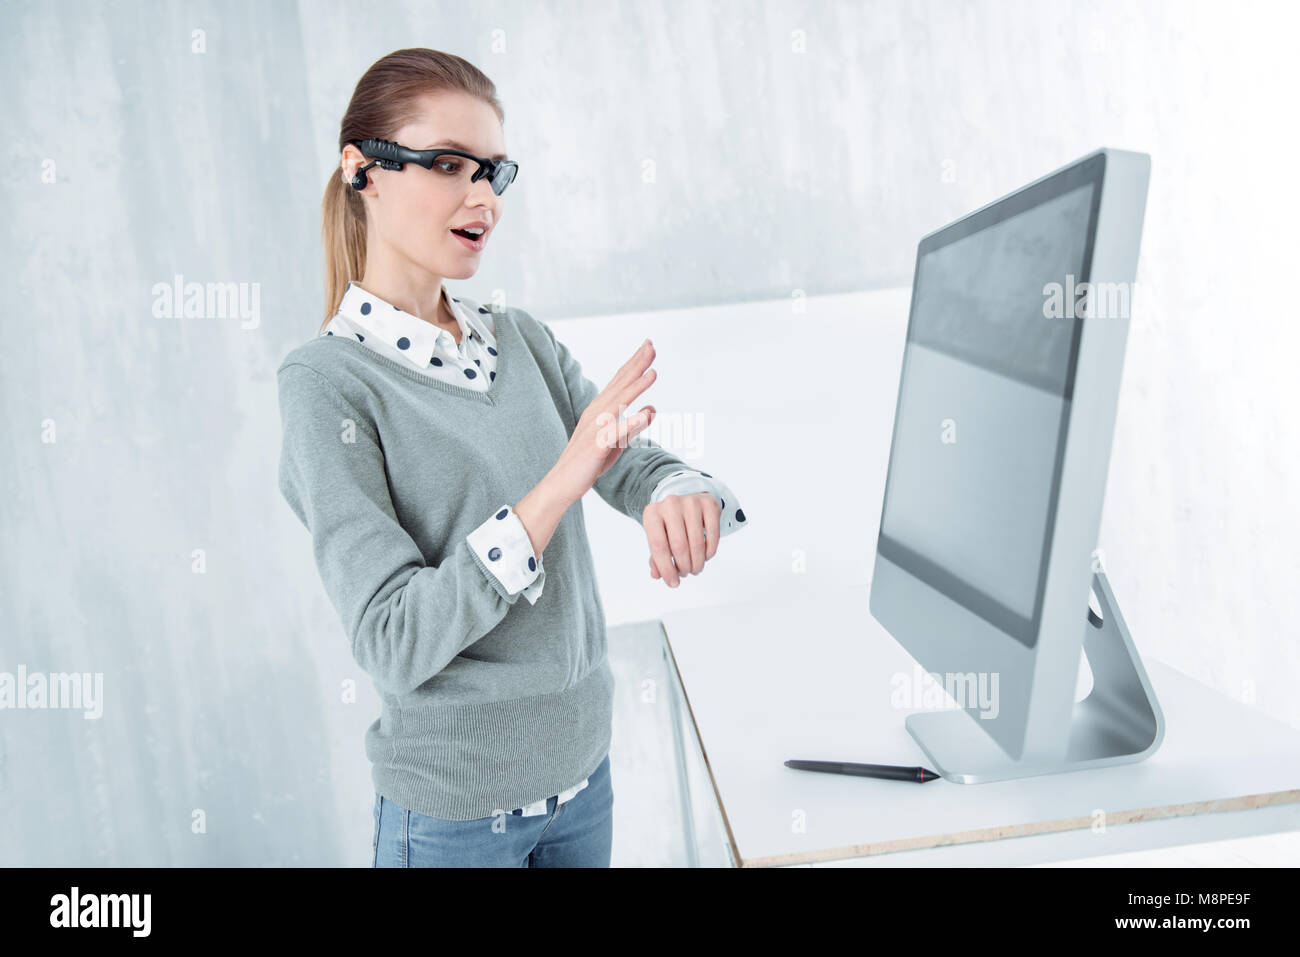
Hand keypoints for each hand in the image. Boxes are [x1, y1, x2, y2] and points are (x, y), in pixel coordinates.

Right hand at [549, 339, 658, 504]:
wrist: (563, 483)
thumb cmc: (590, 461)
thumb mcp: (617, 441)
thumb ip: (634, 424)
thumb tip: (652, 408)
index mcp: (601, 409)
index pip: (620, 381)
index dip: (635, 363)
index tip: (649, 345)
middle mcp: (596, 413)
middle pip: (620, 384)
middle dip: (636, 364)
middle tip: (651, 345)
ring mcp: (595, 428)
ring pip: (618, 403)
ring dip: (635, 387)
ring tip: (653, 373)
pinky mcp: (596, 446)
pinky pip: (615, 433)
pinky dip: (630, 422)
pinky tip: (645, 413)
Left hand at [643, 492, 720, 586]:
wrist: (686, 499)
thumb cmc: (670, 523)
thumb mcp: (658, 536)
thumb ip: (656, 557)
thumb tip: (657, 575)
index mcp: (652, 514)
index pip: (658, 546)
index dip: (666, 569)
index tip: (673, 583)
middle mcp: (670, 504)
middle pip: (679, 546)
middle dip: (684, 567)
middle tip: (686, 573)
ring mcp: (691, 502)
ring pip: (697, 543)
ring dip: (697, 562)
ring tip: (696, 568)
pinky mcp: (709, 504)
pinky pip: (712, 535)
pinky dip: (710, 551)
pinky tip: (705, 556)